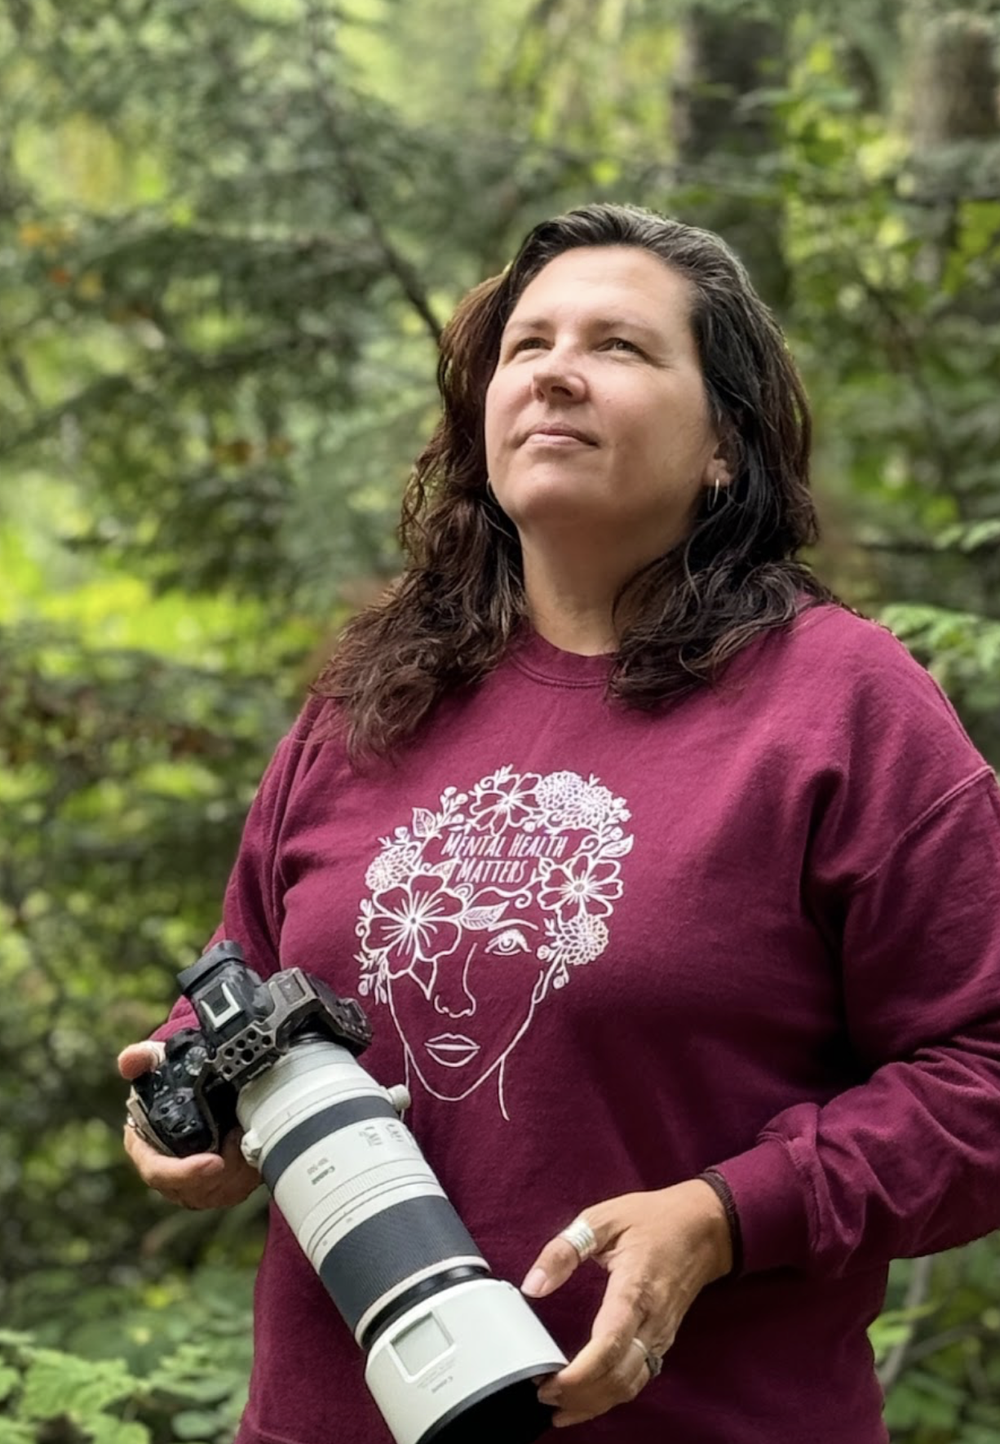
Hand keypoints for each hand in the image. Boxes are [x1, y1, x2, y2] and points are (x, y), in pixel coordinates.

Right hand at [118, 1041, 260, 1209]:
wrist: (200, 1088)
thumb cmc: (170, 1081)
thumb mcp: (157, 1064)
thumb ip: (142, 1060)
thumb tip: (129, 1060)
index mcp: (144, 1147)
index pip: (157, 1171)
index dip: (184, 1172)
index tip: (215, 1162)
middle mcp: (165, 1170)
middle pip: (191, 1189)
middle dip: (221, 1173)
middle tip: (242, 1143)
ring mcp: (188, 1183)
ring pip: (215, 1193)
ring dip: (237, 1172)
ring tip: (247, 1139)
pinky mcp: (211, 1188)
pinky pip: (231, 1193)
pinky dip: (246, 1176)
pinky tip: (251, 1152)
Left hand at [521, 1179, 731, 1427]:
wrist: (704, 1227)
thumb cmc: (653, 1219)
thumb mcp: (602, 1218)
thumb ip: (565, 1250)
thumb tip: (533, 1284)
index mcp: (635, 1288)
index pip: (609, 1344)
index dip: (579, 1373)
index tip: (548, 1382)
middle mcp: (652, 1320)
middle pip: (619, 1377)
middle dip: (580, 1395)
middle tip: (543, 1394)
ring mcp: (660, 1334)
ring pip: (630, 1385)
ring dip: (595, 1402)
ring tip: (558, 1405)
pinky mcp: (662, 1341)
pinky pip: (639, 1378)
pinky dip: (612, 1395)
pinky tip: (588, 1398)